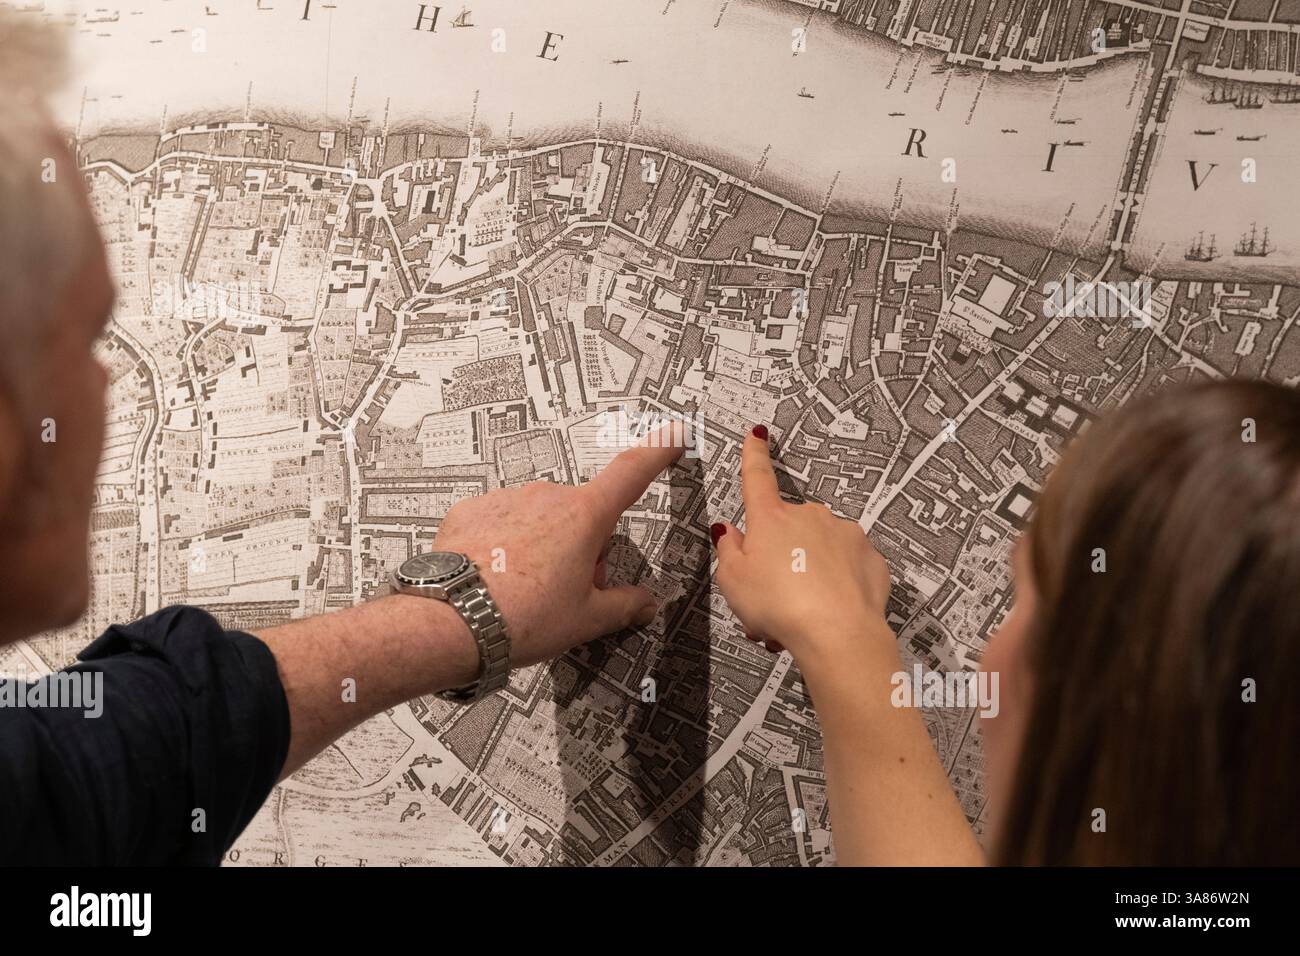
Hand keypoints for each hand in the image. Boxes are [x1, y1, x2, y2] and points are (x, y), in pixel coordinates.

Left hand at [433, 437, 681, 667]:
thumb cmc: (521, 619)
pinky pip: (500, 523)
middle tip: (569, 592)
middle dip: (583, 547)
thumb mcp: (586, 620)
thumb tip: (644, 604)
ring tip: (524, 593)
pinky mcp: (471, 511)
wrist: (450, 624)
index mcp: (585, 517)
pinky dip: (504, 547)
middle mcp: (547, 497)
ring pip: (539, 520)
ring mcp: (506, 500)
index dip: (659, 449)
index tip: (674, 433)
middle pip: (582, 516)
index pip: (633, 472)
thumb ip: (624, 606)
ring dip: (542, 546)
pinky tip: (495, 579)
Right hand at [712, 427, 893, 668]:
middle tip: (772, 595)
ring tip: (801, 614)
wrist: (838, 633)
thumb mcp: (733, 582)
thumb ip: (729, 551)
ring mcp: (845, 533)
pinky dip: (837, 584)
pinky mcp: (870, 557)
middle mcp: (811, 516)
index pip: (758, 477)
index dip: (754, 455)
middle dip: (780, 556)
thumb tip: (729, 531)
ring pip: (818, 551)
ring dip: (808, 574)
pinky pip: (847, 567)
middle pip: (788, 529)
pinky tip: (830, 610)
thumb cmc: (780, 606)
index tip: (757, 434)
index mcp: (772, 518)